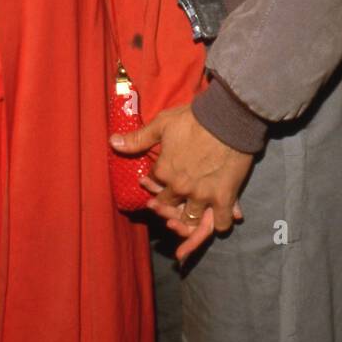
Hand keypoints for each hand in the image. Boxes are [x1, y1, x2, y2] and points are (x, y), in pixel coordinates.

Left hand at [110, 103, 253, 261]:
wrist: (228, 117)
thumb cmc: (194, 119)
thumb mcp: (162, 124)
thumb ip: (138, 139)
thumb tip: (112, 143)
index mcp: (164, 171)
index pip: (154, 185)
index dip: (154, 183)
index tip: (157, 179)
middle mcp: (180, 188)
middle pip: (170, 205)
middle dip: (167, 203)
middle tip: (171, 199)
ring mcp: (203, 196)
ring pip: (191, 219)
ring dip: (188, 220)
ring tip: (189, 215)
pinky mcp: (224, 197)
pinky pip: (220, 223)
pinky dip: (219, 223)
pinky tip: (216, 219)